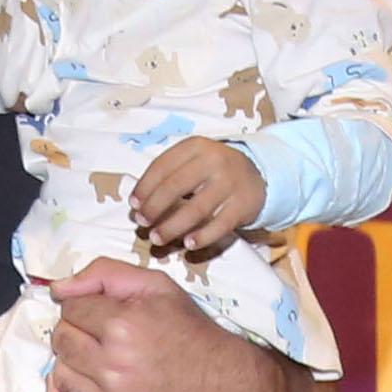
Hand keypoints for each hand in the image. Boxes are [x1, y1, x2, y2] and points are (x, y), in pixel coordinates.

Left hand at [45, 256, 275, 391]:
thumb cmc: (194, 338)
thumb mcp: (160, 289)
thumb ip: (105, 274)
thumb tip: (55, 288)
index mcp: (126, 325)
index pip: (70, 308)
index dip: (83, 309)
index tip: (99, 317)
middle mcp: (118, 368)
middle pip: (62, 341)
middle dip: (76, 335)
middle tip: (100, 342)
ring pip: (61, 378)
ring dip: (73, 368)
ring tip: (100, 367)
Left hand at [131, 136, 266, 259]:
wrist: (258, 174)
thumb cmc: (213, 171)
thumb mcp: (193, 160)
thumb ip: (168, 175)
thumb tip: (138, 203)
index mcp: (195, 147)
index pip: (162, 166)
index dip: (144, 188)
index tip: (133, 205)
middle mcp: (214, 161)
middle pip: (175, 187)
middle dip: (154, 208)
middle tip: (142, 224)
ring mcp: (230, 183)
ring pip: (195, 209)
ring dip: (172, 227)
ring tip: (158, 238)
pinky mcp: (243, 205)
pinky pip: (219, 225)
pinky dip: (202, 237)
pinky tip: (188, 245)